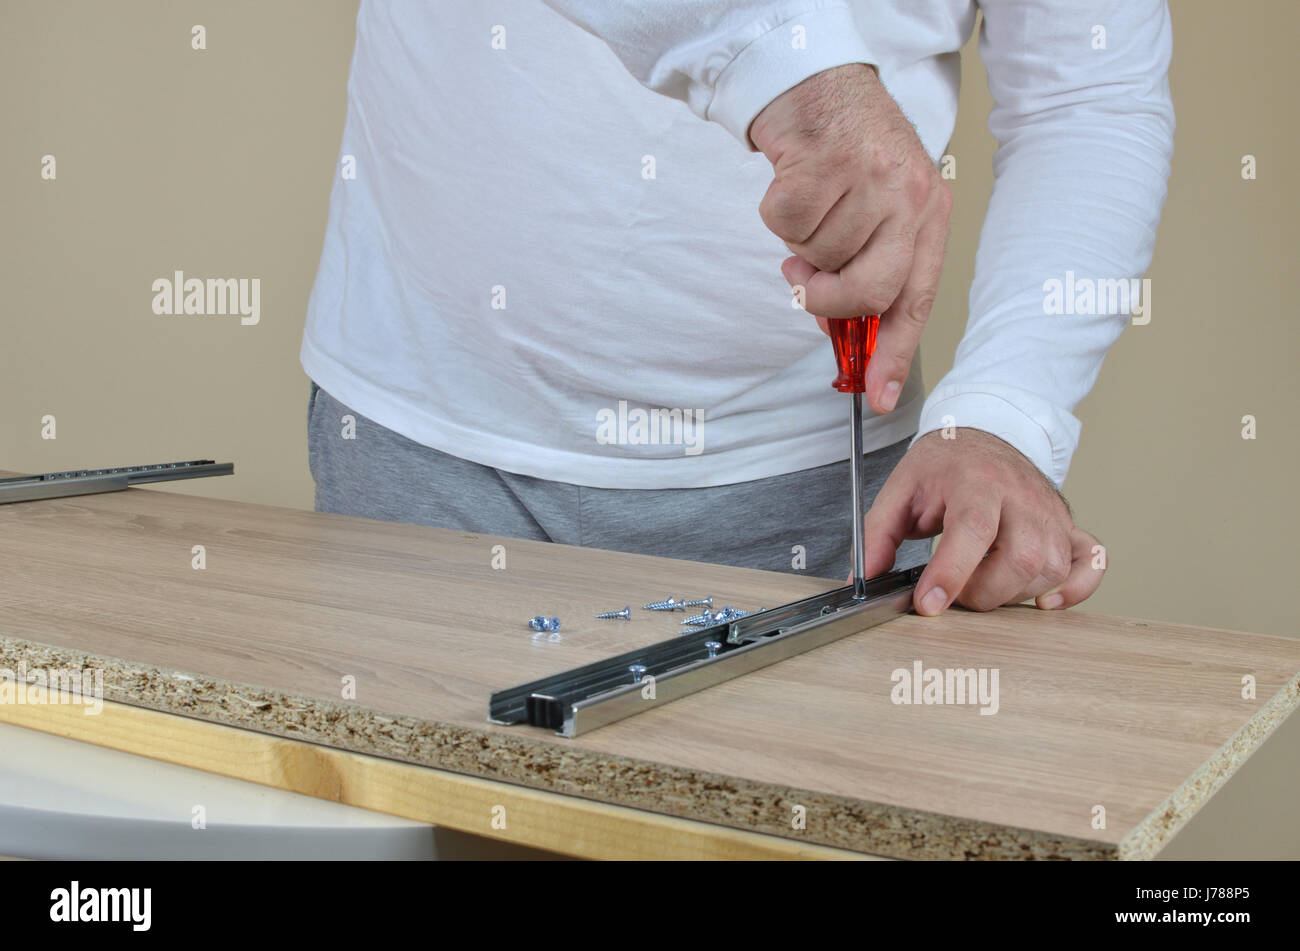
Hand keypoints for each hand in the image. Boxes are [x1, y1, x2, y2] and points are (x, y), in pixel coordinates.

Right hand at [750, 63, 951, 415]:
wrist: (818, 84)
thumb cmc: (846, 153)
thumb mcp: (876, 209)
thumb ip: (864, 266)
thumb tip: (835, 323)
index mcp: (929, 212)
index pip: (915, 299)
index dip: (895, 353)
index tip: (880, 394)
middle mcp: (909, 196)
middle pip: (869, 290)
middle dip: (828, 298)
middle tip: (806, 280)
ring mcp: (869, 179)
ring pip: (818, 257)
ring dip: (798, 239)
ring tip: (811, 200)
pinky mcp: (824, 164)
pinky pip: (785, 225)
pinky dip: (776, 213)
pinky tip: (793, 181)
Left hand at [861, 429, 1105, 614]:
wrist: (983, 434)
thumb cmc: (943, 465)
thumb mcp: (900, 490)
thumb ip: (877, 536)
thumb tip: (862, 581)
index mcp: (976, 482)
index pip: (973, 530)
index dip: (952, 573)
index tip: (929, 604)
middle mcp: (1021, 496)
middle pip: (1019, 559)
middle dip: (981, 593)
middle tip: (953, 593)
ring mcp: (1050, 513)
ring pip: (1050, 568)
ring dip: (1014, 594)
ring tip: (983, 584)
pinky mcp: (1068, 527)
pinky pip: (1091, 562)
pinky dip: (1076, 589)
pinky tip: (1045, 600)